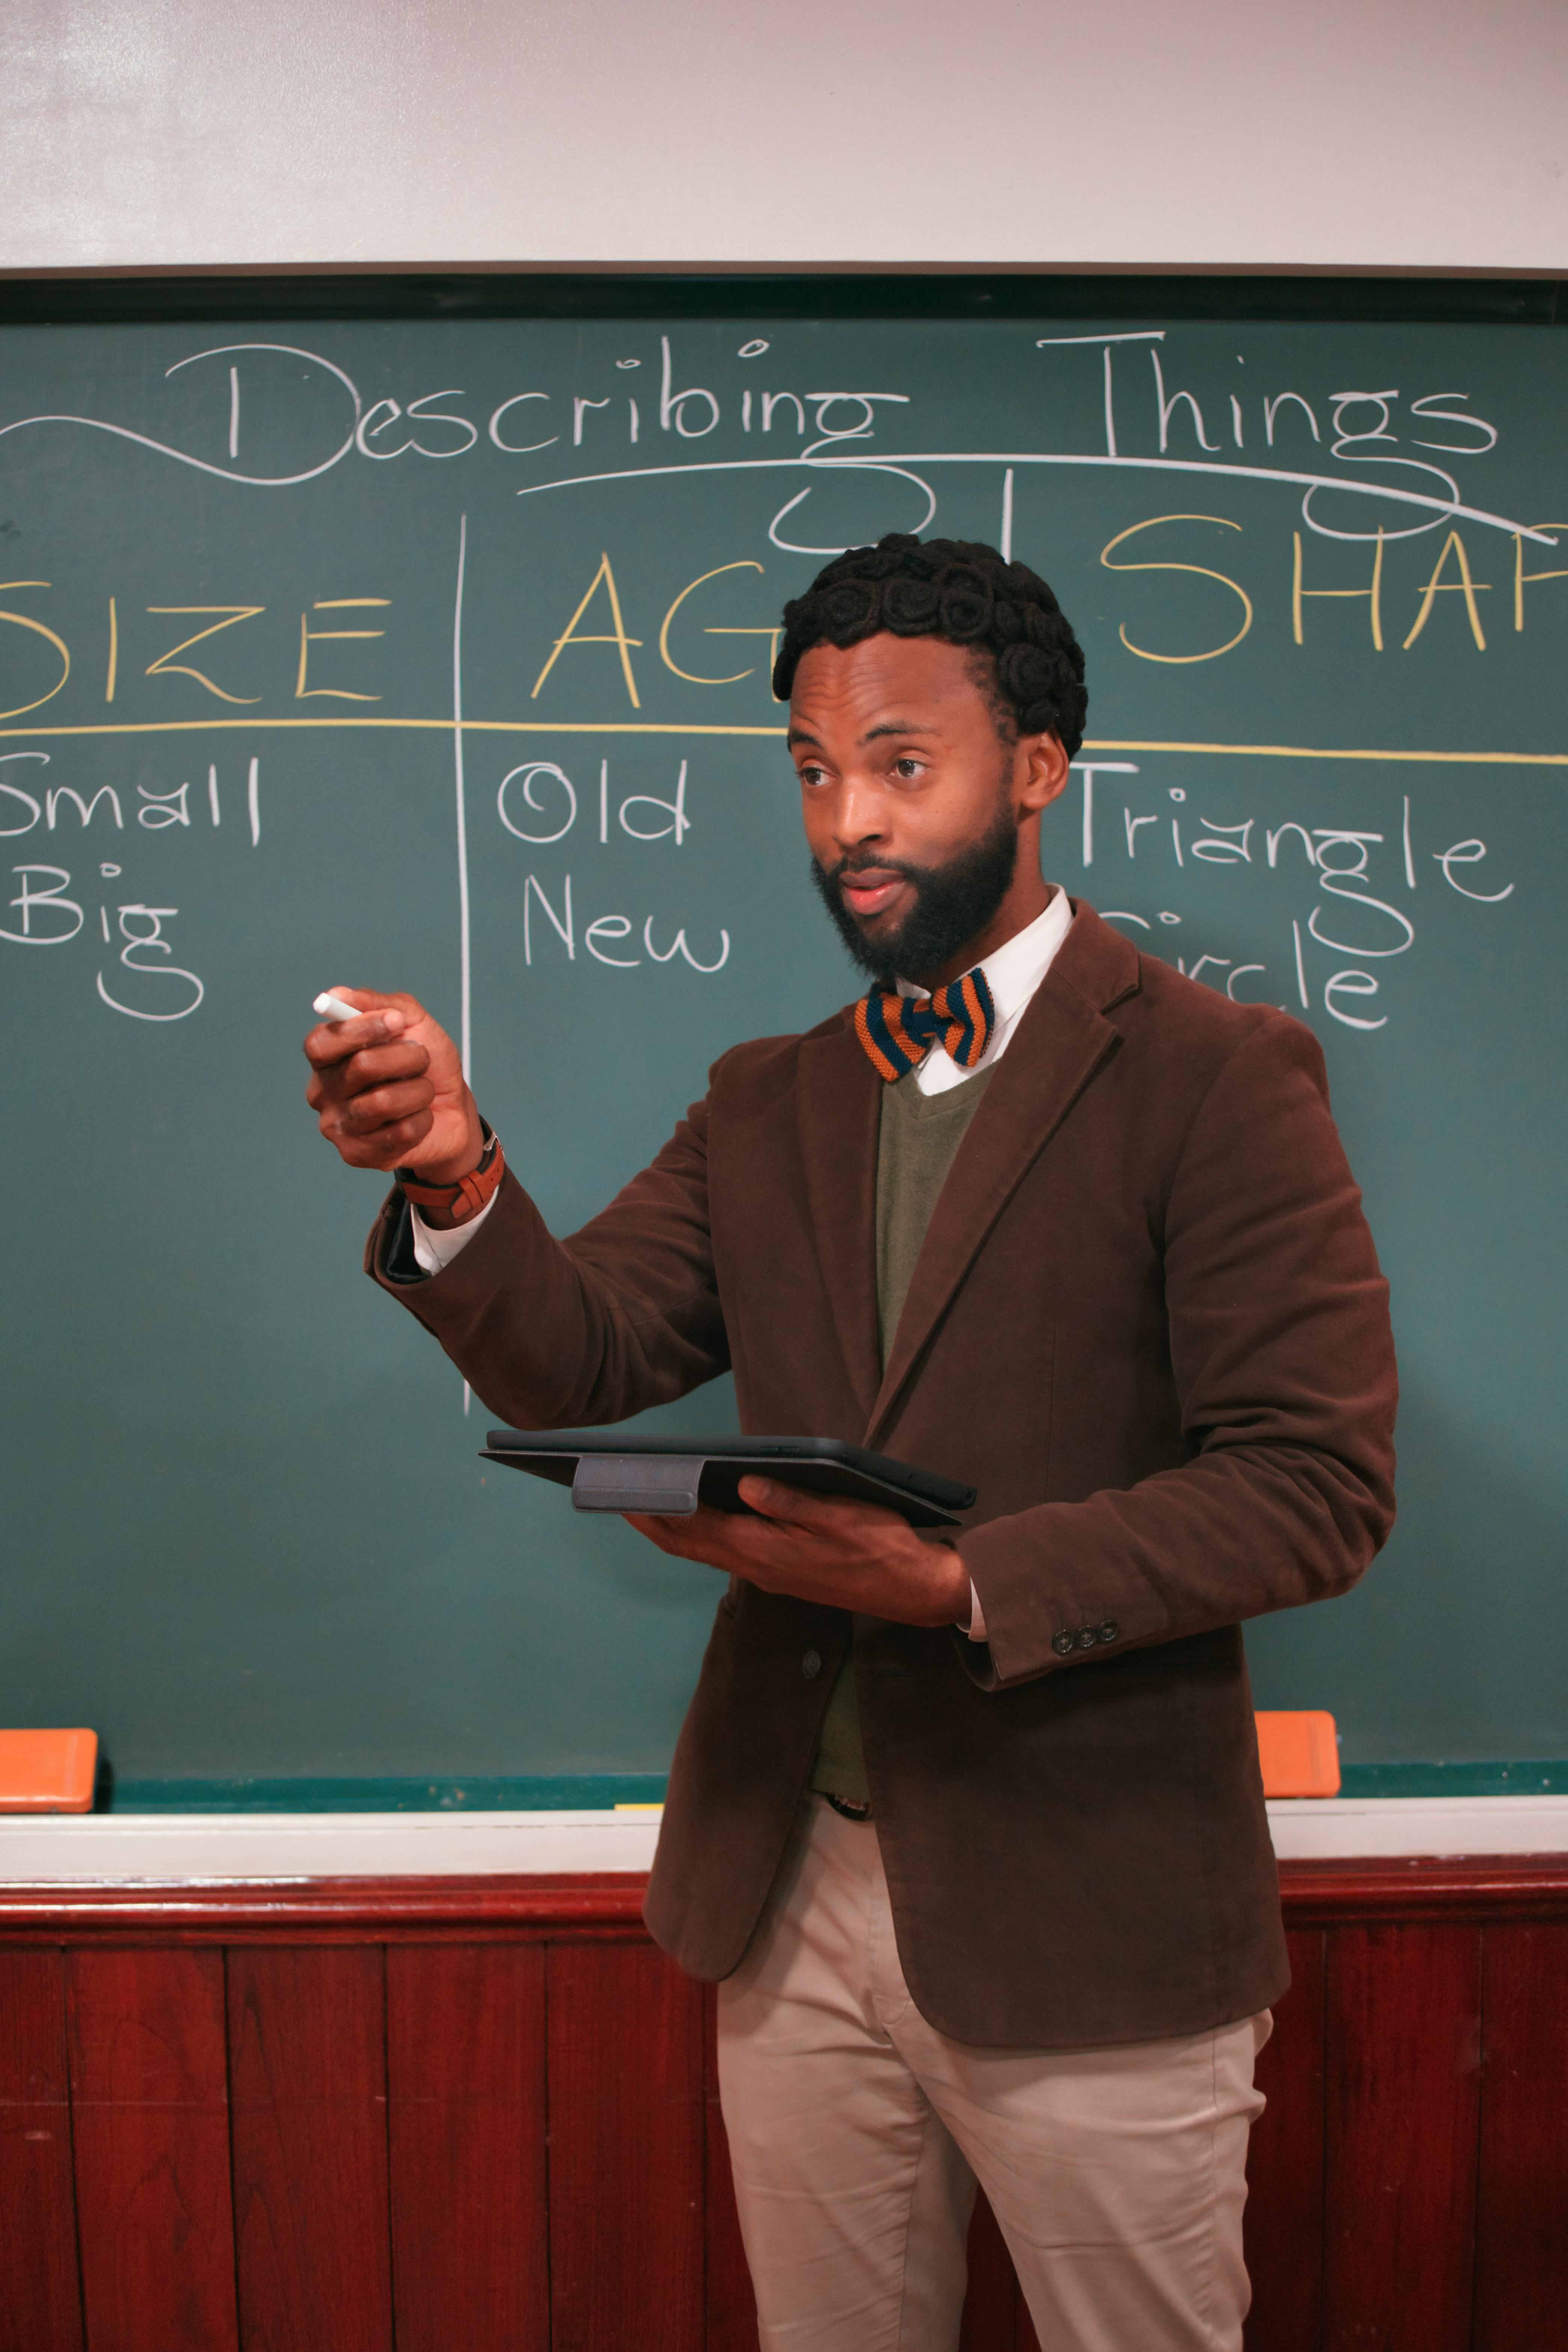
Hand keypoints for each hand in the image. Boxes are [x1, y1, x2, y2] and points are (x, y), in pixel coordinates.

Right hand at [303, 987, 483, 1184]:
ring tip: (423, 1091)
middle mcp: (323, 1092)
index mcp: (327, 1057)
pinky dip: (422, 1120)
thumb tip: (336, 995)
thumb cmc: (425, 1063)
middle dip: (406, 1058)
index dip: (360, 1030)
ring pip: (383, 1102)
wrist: (452, 1109)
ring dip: (419, 1091)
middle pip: (361, 1067)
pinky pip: (399, 1133)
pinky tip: (420, 1119)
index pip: (321, 1043)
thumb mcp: (411, 1021)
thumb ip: (377, 1004)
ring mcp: (338, 1126)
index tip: (397, 1021)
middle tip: (421, 1060)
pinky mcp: (358, 1155)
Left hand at [626, 1476, 971, 1628]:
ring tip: (649, 1499)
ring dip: (674, 1528)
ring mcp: (767, 1573)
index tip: (626, 1489)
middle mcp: (757, 1566)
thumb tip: (743, 1484)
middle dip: (652, 1519)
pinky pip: (726, 1553)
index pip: (695, 1528)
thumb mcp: (838, 1514)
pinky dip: (702, 1534)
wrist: (910, 1589)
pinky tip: (701, 1515)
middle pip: (689, 1544)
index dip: (658, 1508)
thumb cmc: (880, 1546)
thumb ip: (789, 1501)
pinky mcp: (779, 1573)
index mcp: (765, 1549)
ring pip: (705, 1551)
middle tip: (619, 1493)